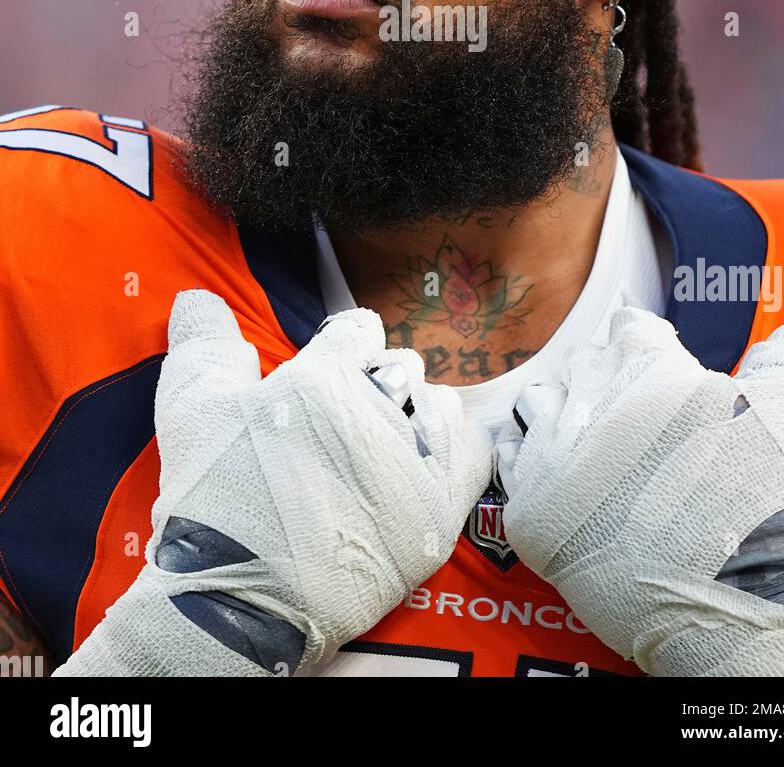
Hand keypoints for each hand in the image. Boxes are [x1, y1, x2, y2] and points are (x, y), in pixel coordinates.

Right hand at [54, 291, 491, 676]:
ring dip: (417, 416)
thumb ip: (204, 342)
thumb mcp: (190, 408)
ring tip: (385, 446)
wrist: (237, 604)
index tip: (328, 372)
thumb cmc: (211, 501)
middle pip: (402, 366)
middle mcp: (378, 409)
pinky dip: (454, 451)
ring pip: (440, 405)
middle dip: (378, 382)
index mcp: (323, 376)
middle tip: (346, 422)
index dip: (342, 347)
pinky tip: (425, 464)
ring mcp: (413, 462)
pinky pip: (474, 453)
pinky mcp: (437, 513)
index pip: (359, 328)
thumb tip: (197, 298)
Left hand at [499, 307, 783, 676]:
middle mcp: (593, 401)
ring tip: (588, 441)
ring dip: (562, 413)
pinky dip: (529, 460)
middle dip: (605, 381)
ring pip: (540, 402)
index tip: (656, 365)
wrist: (728, 608)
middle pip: (583, 364)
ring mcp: (555, 455)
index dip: (646, 345)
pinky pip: (509, 458)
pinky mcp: (530, 510)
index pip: (630, 327)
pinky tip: (556, 476)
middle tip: (630, 418)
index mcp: (650, 368)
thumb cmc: (768, 510)